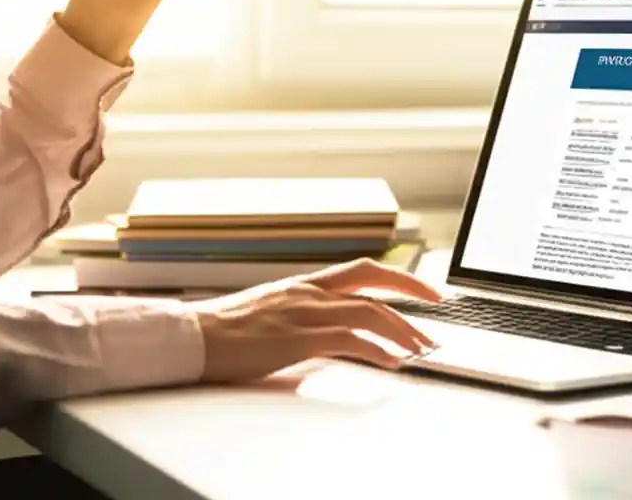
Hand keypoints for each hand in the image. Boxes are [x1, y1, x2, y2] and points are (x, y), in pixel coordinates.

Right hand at [191, 259, 443, 382]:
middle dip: (412, 291)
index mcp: (302, 283)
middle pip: (373, 281)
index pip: (360, 269)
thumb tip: (325, 331)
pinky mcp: (298, 338)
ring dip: (402, 330)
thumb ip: (299, 315)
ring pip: (369, 312)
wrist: (192, 336)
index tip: (421, 287)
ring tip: (422, 347)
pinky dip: (378, 350)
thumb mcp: (268, 312)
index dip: (396, 276)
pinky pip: (350, 340)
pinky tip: (392, 361)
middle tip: (439, 306)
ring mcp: (304, 312)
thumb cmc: (222, 330)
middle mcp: (308, 291)